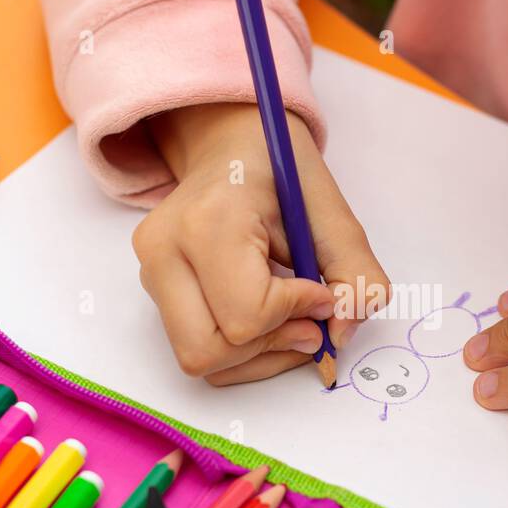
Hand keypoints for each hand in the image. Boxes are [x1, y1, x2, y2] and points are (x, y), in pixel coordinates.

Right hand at [135, 104, 388, 384]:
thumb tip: (340, 336)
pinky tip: (266, 320)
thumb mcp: (333, 213)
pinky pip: (197, 350)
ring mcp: (151, 271)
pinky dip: (241, 352)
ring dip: (258, 355)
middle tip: (310, 322)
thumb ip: (357, 275)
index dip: (297, 314)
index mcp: (210, 220)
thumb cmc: (279, 171)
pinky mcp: (153, 287)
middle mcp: (164, 249)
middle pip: (211, 351)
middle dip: (271, 346)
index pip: (247, 315)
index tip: (321, 290)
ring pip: (201, 360)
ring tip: (290, 319)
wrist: (230, 146)